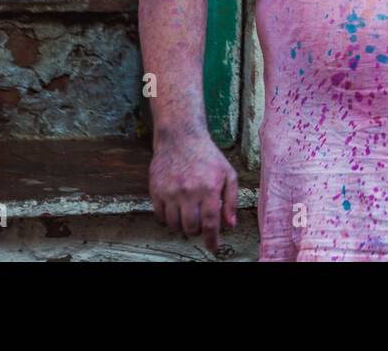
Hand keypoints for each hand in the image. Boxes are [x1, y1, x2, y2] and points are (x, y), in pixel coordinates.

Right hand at [149, 130, 239, 253]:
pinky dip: (168, 219)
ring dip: (183, 226)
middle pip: (191, 228)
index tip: (213, 248)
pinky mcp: (156, 190)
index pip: (210, 224)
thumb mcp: (228, 173)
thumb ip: (231, 200)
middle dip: (198, 230)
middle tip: (200, 222)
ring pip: (175, 225)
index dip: (212, 240)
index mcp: (209, 188)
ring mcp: (170, 192)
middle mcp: (188, 192)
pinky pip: (160, 217)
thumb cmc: (207, 156)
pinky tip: (175, 209)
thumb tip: (230, 224)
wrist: (181, 138)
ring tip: (188, 215)